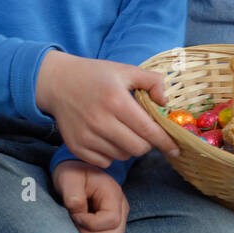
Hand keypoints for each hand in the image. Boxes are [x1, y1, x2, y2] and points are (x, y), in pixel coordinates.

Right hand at [36, 50, 181, 168]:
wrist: (58, 82)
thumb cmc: (96, 75)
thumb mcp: (126, 70)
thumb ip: (152, 81)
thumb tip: (166, 103)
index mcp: (116, 100)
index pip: (149, 131)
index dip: (166, 142)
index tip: (175, 148)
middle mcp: (100, 121)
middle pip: (138, 149)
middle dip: (147, 143)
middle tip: (144, 132)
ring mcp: (87, 136)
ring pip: (123, 156)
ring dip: (129, 148)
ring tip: (123, 130)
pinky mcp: (76, 147)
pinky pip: (105, 162)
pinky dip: (112, 154)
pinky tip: (109, 137)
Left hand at [52, 160, 128, 232]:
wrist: (75, 173)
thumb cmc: (73, 174)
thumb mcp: (69, 178)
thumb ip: (73, 194)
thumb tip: (77, 212)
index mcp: (113, 195)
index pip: (111, 220)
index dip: (90, 224)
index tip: (74, 214)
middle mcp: (121, 209)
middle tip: (74, 224)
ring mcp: (118, 221)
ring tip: (76, 228)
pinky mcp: (109, 230)